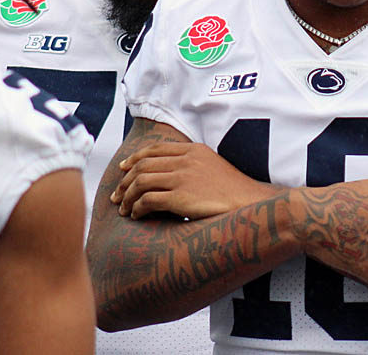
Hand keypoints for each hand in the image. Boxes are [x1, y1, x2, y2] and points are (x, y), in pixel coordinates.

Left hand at [111, 141, 278, 218]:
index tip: (123, 170)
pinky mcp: (180, 197)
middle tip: (117, 196)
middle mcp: (186, 160)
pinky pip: (147, 200)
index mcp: (193, 150)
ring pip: (140, 182)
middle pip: (143, 165)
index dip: (134, 159)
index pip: (155, 149)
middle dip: (125, 181)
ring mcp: (183, 177)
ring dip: (127, 197)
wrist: (250, 204)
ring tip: (124, 210)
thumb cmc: (233, 192)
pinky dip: (137, 209)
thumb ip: (192, 165)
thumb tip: (170, 176)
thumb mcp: (213, 167)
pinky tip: (136, 216)